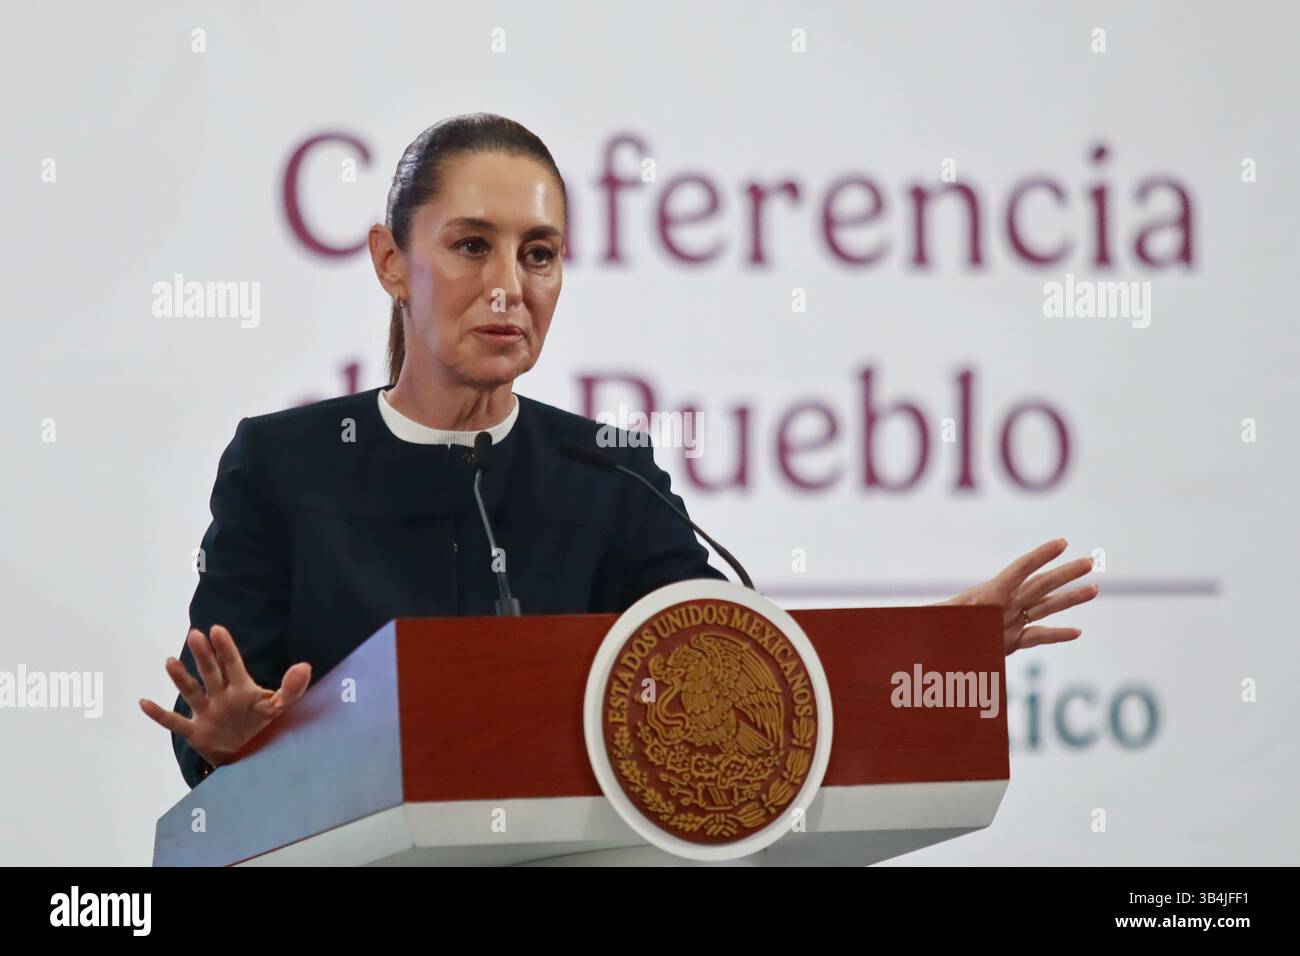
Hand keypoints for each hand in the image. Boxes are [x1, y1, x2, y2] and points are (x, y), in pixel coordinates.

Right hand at [139, 625, 310, 768]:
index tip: (217, 630)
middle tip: (195, 634)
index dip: (226, 648)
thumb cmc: (265, 726)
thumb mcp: (280, 708)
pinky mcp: (196, 733)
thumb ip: (292, 689)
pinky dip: (159, 715)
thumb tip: (305, 667)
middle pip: (211, 673)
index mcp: (242, 688)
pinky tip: (144, 702)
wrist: (253, 758)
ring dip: (181, 678)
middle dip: (204, 655)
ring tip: (171, 661)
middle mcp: (221, 697)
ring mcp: (207, 714)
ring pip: (191, 693)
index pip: (233, 664)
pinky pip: (174, 723)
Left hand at [940, 538, 1098, 655]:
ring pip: (1045, 608)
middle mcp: (1003, 604)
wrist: (933, 645)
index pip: (1017, 571)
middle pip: (1039, 585)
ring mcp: (1010, 621)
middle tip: (1089, 562)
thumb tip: (915, 611)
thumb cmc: (932, 628)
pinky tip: (1077, 632)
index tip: (1061, 542)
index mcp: (987, 595)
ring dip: (1070, 600)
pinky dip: (1057, 635)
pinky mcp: (1012, 641)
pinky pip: (1039, 636)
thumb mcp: (934, 618)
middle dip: (1064, 574)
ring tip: (1094, 589)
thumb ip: (932, 614)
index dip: (1038, 557)